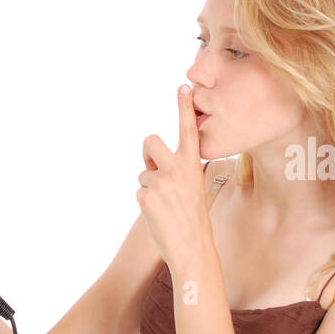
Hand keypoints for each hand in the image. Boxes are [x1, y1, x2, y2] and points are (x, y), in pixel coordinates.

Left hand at [137, 85, 210, 268]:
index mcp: (193, 165)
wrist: (192, 247)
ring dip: (149, 187)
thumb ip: (179, 170)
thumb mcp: (194, 187)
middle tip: (155, 170)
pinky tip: (159, 215)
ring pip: (143, 174)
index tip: (184, 86)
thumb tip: (154, 164)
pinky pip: (139, 192)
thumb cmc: (193, 218)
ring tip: (166, 205)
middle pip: (150, 141)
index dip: (184, 107)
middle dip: (147, 153)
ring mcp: (160, 182)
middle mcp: (177, 169)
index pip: (188, 130)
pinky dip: (146, 203)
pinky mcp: (146, 197)